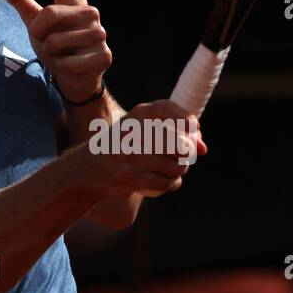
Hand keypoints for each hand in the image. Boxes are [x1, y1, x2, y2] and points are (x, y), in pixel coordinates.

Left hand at [0, 0, 109, 102]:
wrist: (76, 77)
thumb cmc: (56, 45)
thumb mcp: (37, 23)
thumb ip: (21, 2)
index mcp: (76, 0)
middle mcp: (91, 13)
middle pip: (51, 12)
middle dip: (37, 30)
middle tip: (43, 41)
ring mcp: (99, 34)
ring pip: (56, 41)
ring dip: (49, 52)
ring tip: (59, 55)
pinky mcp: (103, 56)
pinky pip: (67, 62)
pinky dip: (60, 67)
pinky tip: (68, 67)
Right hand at [80, 100, 206, 196]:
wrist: (88, 167)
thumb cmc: (124, 145)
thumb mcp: (142, 128)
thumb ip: (176, 132)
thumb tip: (203, 148)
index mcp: (138, 114)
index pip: (168, 109)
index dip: (186, 120)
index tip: (192, 129)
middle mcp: (135, 132)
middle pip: (178, 144)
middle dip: (187, 153)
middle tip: (182, 156)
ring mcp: (131, 155)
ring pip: (175, 166)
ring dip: (180, 170)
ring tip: (174, 168)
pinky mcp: (130, 177)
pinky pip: (165, 182)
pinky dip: (172, 183)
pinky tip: (168, 180)